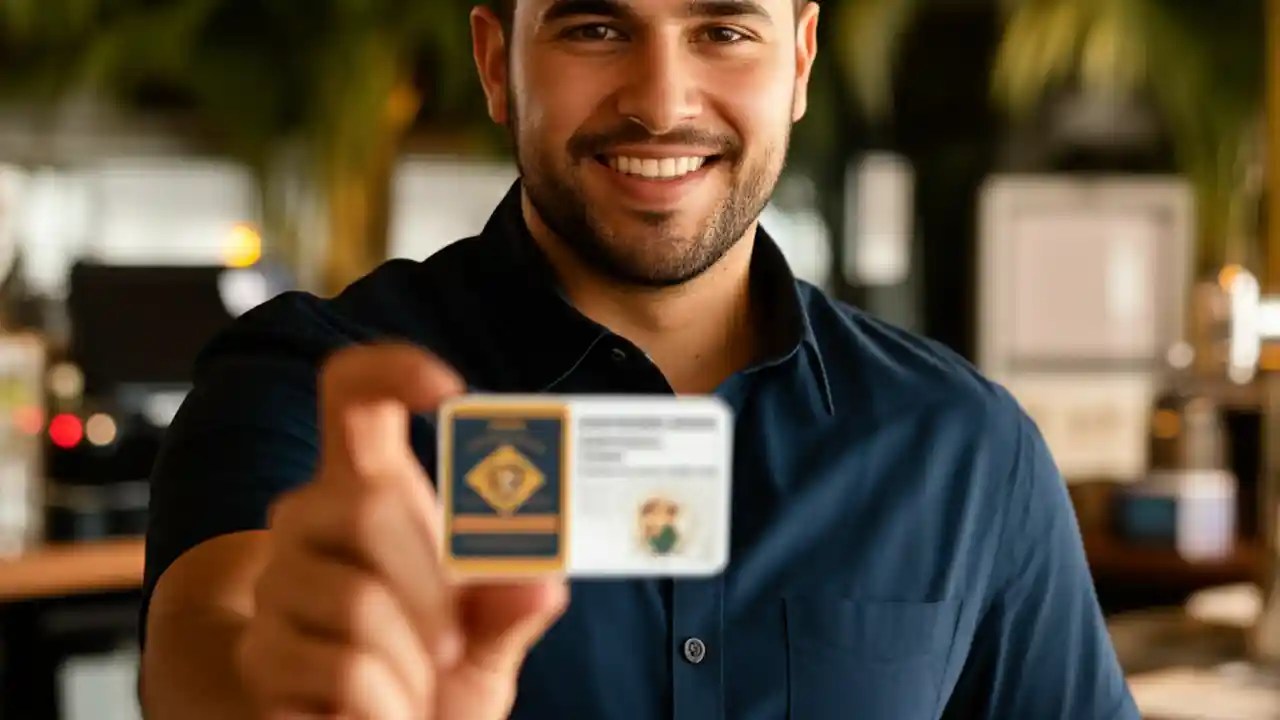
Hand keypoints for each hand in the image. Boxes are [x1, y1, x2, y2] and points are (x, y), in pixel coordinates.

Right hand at [235, 344, 568, 719]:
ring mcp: (278, 584)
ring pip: (358, 601)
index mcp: (371, 488)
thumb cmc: (434, 674)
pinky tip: (382, 712)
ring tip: (414, 686)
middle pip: (367, 506)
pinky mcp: (261, 654)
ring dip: (413, 664)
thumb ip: (515, 607)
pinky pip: (341, 671)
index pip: (352, 396)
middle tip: (456, 646)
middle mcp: (311, 519)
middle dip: (433, 589)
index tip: (452, 389)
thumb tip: (540, 584)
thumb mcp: (491, 640)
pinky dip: (387, 706)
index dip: (393, 371)